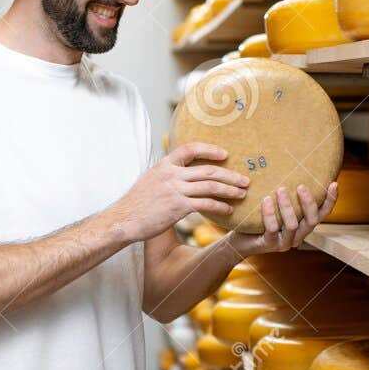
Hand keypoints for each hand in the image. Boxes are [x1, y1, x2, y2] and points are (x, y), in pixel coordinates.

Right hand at [112, 142, 249, 241]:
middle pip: (208, 170)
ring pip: (210, 186)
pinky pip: (206, 204)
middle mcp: (171, 174)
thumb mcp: (149, 181)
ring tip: (242, 193)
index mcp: (164, 165)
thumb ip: (166, 175)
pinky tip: (228, 210)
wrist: (123, 220)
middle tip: (245, 179)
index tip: (225, 154)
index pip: (190, 148)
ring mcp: (175, 190)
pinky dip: (220, 206)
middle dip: (230, 175)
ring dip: (230, 190)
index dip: (209, 150)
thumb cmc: (136, 204)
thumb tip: (181, 174)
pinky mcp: (178, 207)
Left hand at [225, 181, 336, 256]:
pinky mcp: (270, 245)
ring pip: (293, 224)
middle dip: (308, 202)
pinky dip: (270, 214)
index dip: (331, 200)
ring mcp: (285, 242)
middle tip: (301, 186)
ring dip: (288, 206)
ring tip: (280, 189)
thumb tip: (293, 165)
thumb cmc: (259, 218)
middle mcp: (298, 235)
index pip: (322, 213)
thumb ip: (288, 194)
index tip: (334, 183)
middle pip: (312, 220)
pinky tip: (266, 200)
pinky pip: (273, 229)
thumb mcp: (276, 205)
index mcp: (303, 225)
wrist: (240, 239)